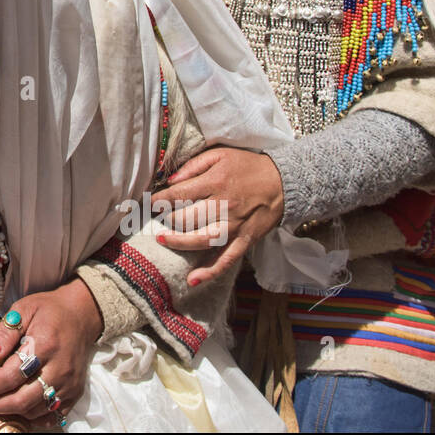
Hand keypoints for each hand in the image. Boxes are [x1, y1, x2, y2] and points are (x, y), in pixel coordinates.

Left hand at [0, 279, 103, 421]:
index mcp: (44, 345)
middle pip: (23, 399)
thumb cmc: (49, 311)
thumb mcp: (23, 309)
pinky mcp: (75, 392)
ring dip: (12, 412)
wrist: (81, 315)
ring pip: (36, 410)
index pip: (12, 375)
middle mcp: (60, 368)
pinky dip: (33, 417)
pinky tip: (18, 408)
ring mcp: (69, 383)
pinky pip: (52, 415)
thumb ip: (5, 332)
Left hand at [151, 147, 283, 286]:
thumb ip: (193, 165)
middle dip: (167, 219)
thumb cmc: (248, 166)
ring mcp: (235, 226)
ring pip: (203, 240)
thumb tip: (170, 180)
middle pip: (188, 218)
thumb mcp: (220, 155)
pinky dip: (210, 272)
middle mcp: (224, 206)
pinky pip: (226, 259)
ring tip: (162, 240)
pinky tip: (192, 279)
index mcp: (216, 183)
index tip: (150, 202)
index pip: (180, 194)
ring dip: (180, 243)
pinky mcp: (245, 240)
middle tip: (156, 218)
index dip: (160, 200)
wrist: (284, 182)